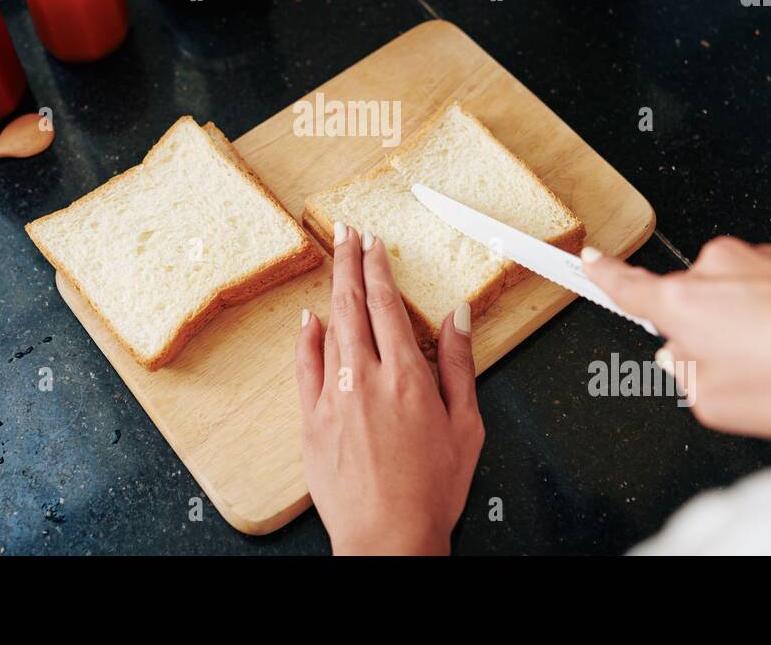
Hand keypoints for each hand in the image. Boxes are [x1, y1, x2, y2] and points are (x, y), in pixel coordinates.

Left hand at [296, 223, 483, 554]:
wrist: (387, 538)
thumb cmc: (432, 490)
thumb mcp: (466, 425)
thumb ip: (459, 364)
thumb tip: (457, 315)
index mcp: (407, 376)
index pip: (387, 305)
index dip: (378, 268)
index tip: (373, 242)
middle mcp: (366, 378)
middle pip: (352, 304)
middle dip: (349, 262)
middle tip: (346, 232)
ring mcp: (333, 398)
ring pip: (329, 329)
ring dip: (331, 290)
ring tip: (334, 262)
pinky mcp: (311, 421)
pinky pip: (305, 368)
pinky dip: (306, 338)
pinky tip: (308, 319)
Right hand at [584, 237, 770, 438]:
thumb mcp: (720, 406)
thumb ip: (686, 379)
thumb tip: (684, 359)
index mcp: (683, 302)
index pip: (624, 284)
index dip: (598, 274)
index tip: (581, 260)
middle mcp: (716, 269)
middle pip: (688, 303)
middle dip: (704, 336)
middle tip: (739, 374)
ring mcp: (759, 260)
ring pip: (735, 301)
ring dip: (751, 331)